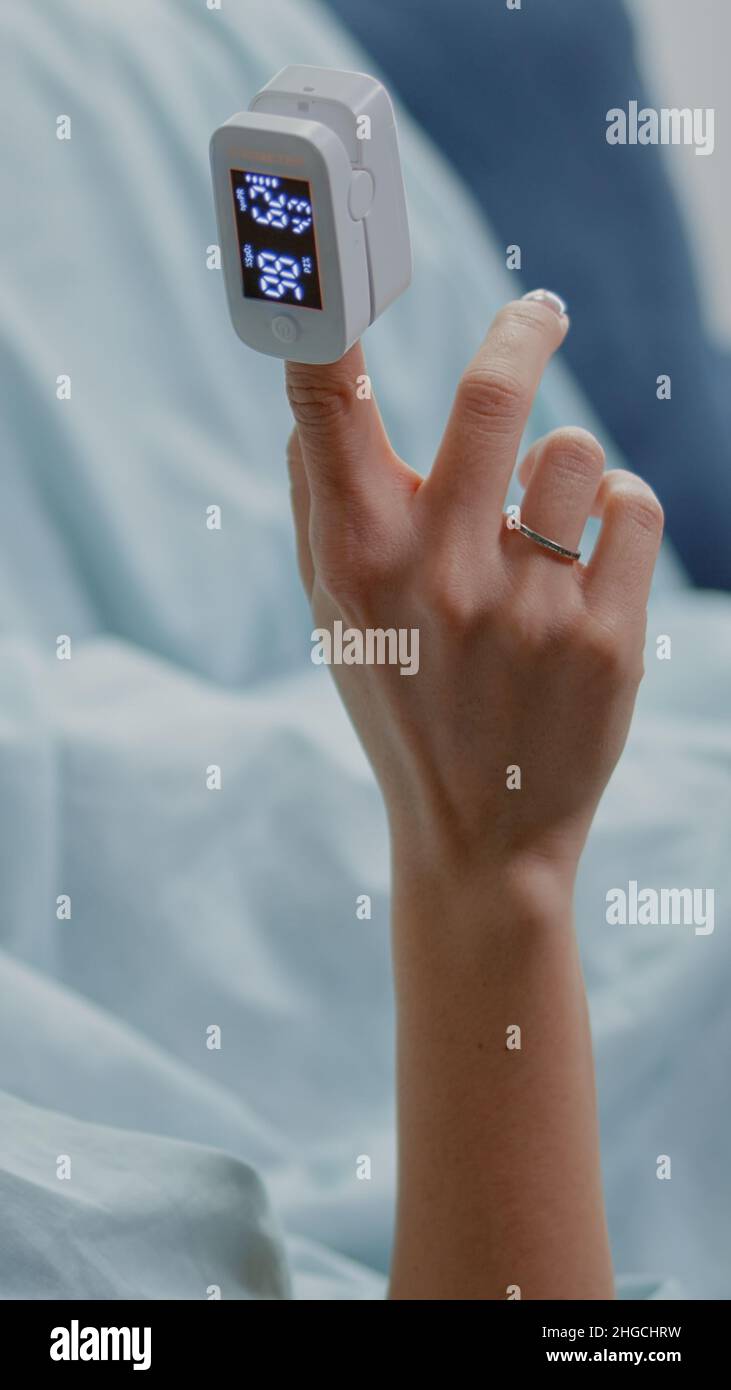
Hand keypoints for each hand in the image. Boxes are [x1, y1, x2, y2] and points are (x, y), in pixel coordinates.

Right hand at [285, 294, 662, 892]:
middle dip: (523, 331)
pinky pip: (630, 505)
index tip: (341, 254)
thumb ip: (320, 508)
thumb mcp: (336, 619)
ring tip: (547, 530)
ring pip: (574, 452)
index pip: (330, 405)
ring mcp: (528, 608)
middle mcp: (439, 575)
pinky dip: (611, 520)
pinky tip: (585, 568)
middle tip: (540, 311)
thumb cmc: (401, 705)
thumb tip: (316, 404)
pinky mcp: (607, 636)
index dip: (329, 315)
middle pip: (493, 393)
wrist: (481, 836)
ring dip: (563, 474)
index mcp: (357, 561)